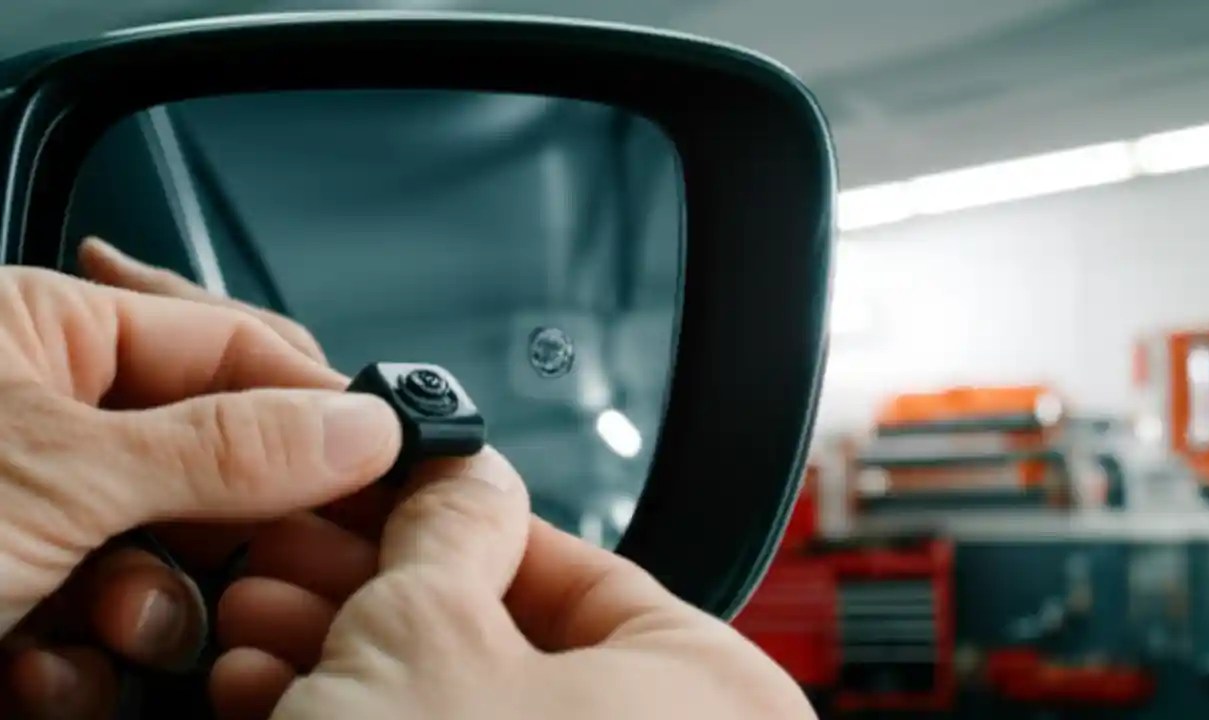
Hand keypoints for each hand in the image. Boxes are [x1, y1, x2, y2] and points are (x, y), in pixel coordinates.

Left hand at [0, 260, 400, 716]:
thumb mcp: (57, 471)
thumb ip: (224, 447)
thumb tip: (362, 427)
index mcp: (49, 336)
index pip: (236, 348)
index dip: (317, 409)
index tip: (387, 463)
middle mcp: (49, 421)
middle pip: (214, 469)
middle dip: (215, 541)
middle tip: (255, 571)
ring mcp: (33, 518)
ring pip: (169, 565)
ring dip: (142, 618)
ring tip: (94, 631)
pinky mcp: (17, 605)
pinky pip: (106, 633)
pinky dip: (77, 671)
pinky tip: (27, 673)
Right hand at [214, 450, 815, 719]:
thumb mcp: (428, 636)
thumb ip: (452, 530)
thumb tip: (464, 476)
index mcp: (709, 692)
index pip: (570, 564)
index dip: (445, 521)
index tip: (371, 500)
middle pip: (500, 638)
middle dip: (372, 592)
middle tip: (292, 557)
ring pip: (460, 714)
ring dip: (346, 662)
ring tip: (258, 630)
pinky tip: (274, 703)